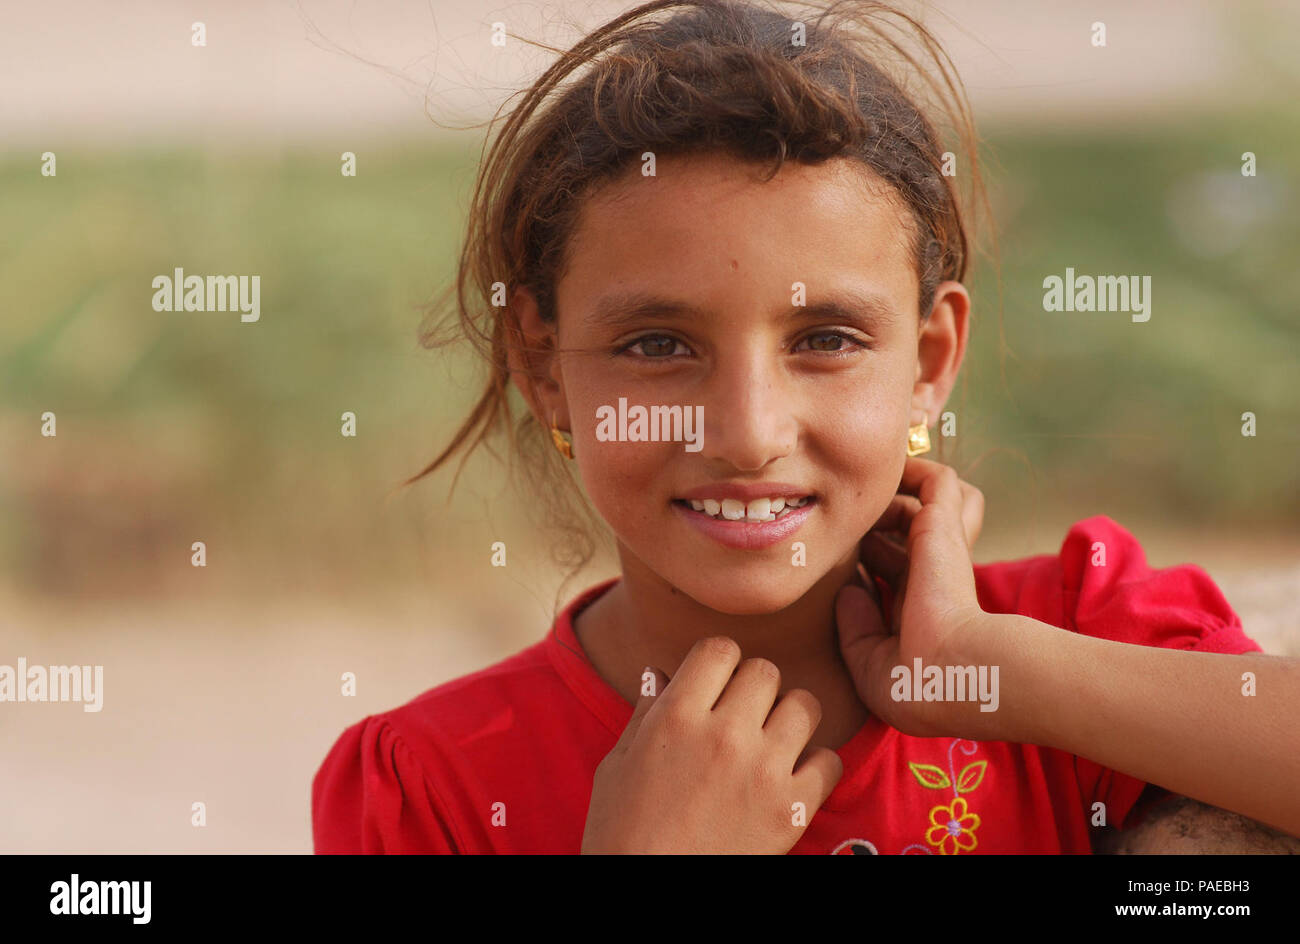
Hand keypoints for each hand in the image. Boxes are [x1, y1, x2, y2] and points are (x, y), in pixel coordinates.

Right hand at [581, 637, 842, 853]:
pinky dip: (816, 767)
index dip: (719, 663)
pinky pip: (830, 761)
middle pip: (766, 671)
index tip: (716, 684)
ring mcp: (762, 770)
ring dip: (790, 719)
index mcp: (676, 717)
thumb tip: (660, 674)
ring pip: (805, 705)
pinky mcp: (791, 810)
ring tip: (772, 742)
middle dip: (754, 688)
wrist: (647, 895)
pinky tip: (792, 779)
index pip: (720, 649)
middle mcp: (723, 734)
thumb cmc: (623, 833)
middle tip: (743, 716)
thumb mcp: (617, 766)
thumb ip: (645, 714)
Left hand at [834, 456, 999, 739]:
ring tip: (871, 496)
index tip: (839, 555)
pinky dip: (917, 470)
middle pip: (910, 530)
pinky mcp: (943, 525)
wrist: (950, 674)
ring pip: (935, 500)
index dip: (867, 556)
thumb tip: (850, 587)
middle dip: (877, 520)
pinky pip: (939, 480)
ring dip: (903, 492)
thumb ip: (854, 626)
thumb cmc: (914, 685)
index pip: (892, 567)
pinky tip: (889, 475)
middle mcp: (929, 575)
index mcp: (915, 609)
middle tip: (846, 520)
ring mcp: (939, 550)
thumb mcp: (869, 664)